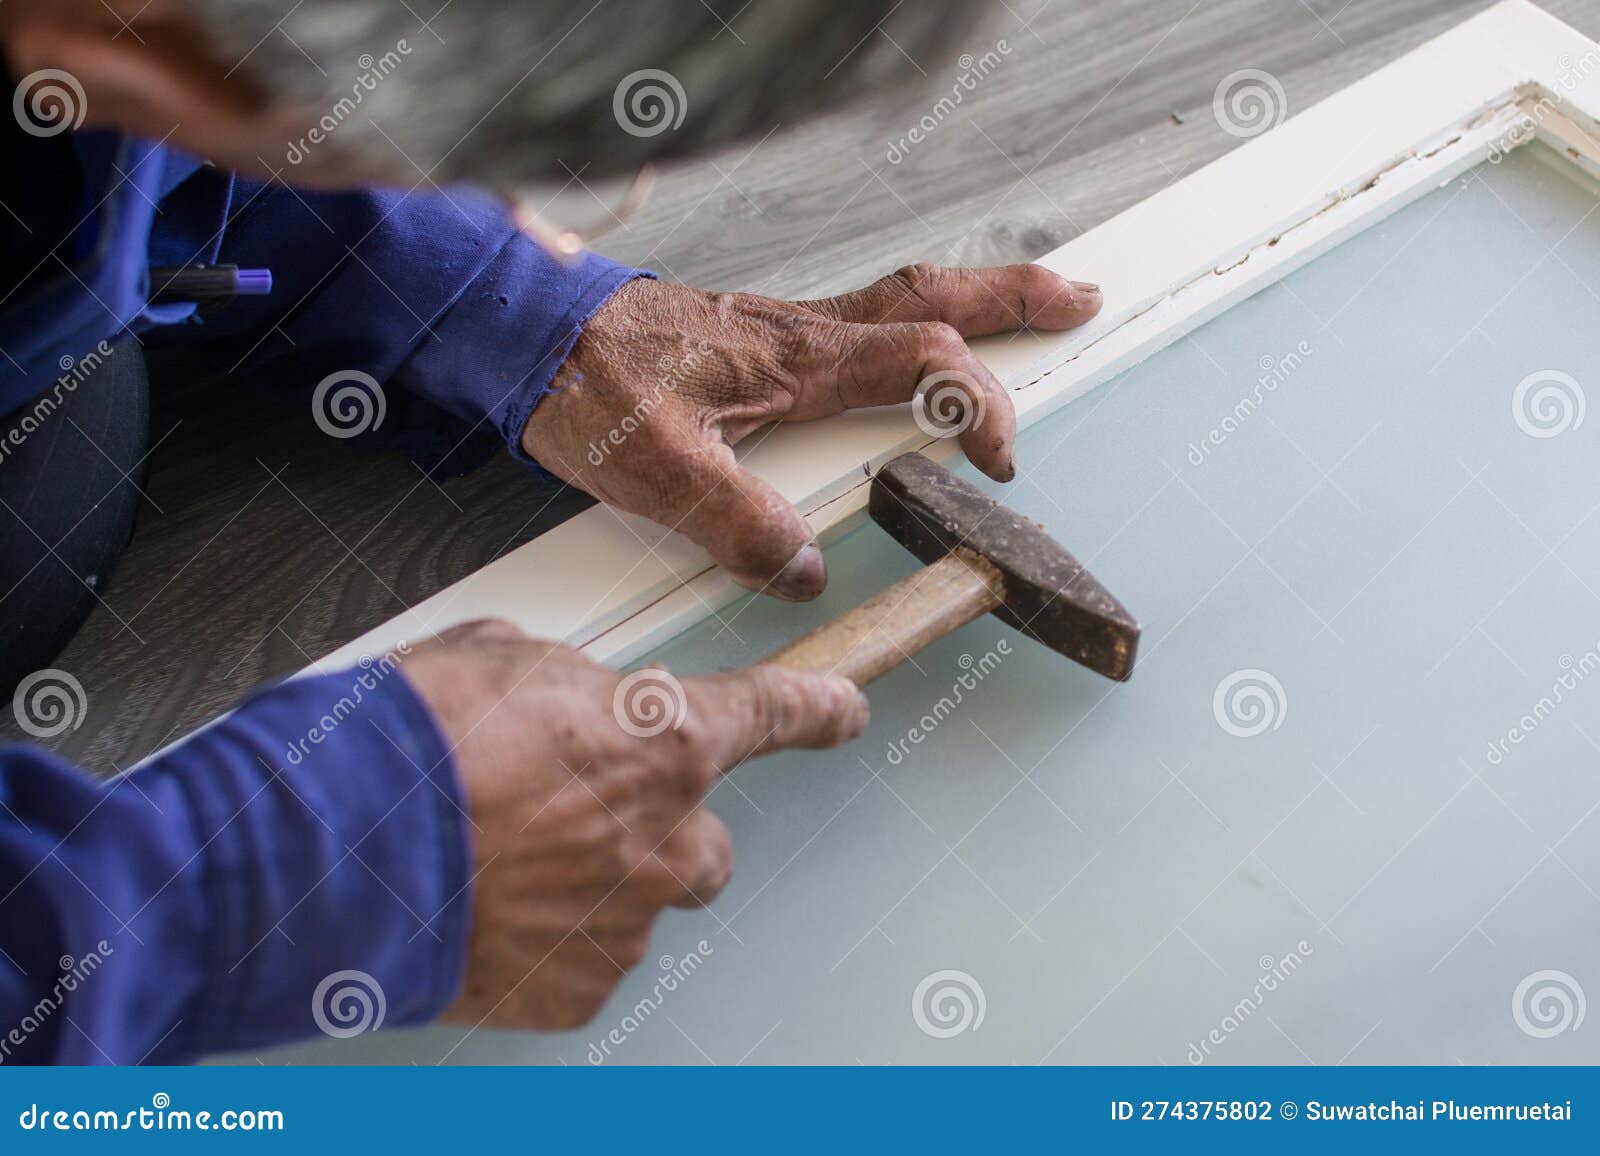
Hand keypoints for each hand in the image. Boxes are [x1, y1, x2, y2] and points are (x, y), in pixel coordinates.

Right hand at [401, 619, 867, 1029]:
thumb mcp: (501, 658)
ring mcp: (628, 921)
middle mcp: (668, 836)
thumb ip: (569, 681)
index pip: (776, 712)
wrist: (329, 852)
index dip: (818, 710)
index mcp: (663, 737)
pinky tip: (488, 909)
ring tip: (502, 862)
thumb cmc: (408, 746)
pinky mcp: (578, 988)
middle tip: (571, 813)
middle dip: (655, 824)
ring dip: (595, 882)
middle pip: (703, 837)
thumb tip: (564, 697)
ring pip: (641, 900)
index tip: (843, 711)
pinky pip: (587, 958)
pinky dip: (551, 938)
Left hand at [522, 263, 1101, 600]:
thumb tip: (801, 570)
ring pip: (901, 299)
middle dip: (1016, 298)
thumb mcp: (657, 468)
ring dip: (972, 301)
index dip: (976, 406)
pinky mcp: (759, 338)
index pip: (922, 363)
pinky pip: (860, 318)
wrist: (529, 334)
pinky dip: (911, 323)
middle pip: (934, 297)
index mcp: (796, 357)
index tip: (998, 461)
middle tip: (1080, 299)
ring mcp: (784, 328)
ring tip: (1024, 311)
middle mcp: (802, 332)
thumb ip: (735, 520)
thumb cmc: (587, 385)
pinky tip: (907, 352)